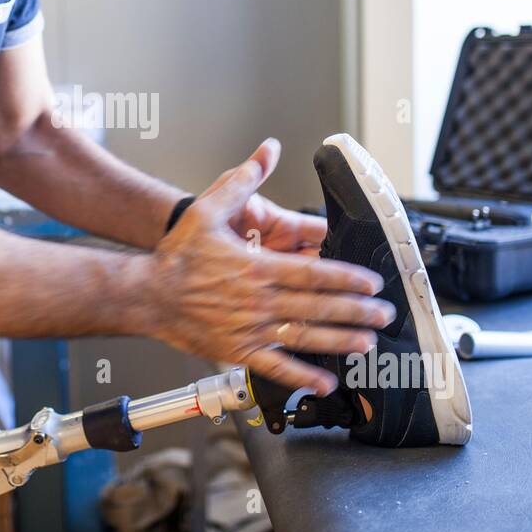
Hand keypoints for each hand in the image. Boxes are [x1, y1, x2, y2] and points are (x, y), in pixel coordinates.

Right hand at [143, 139, 393, 393]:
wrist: (147, 295)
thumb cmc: (178, 256)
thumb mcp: (208, 209)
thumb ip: (242, 181)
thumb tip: (266, 150)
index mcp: (257, 268)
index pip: (313, 274)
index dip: (347, 279)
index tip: (371, 283)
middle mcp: (258, 301)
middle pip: (318, 306)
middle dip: (356, 311)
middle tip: (383, 314)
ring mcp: (249, 329)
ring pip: (304, 336)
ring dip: (340, 341)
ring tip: (367, 342)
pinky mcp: (238, 351)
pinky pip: (276, 366)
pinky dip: (303, 376)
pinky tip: (325, 381)